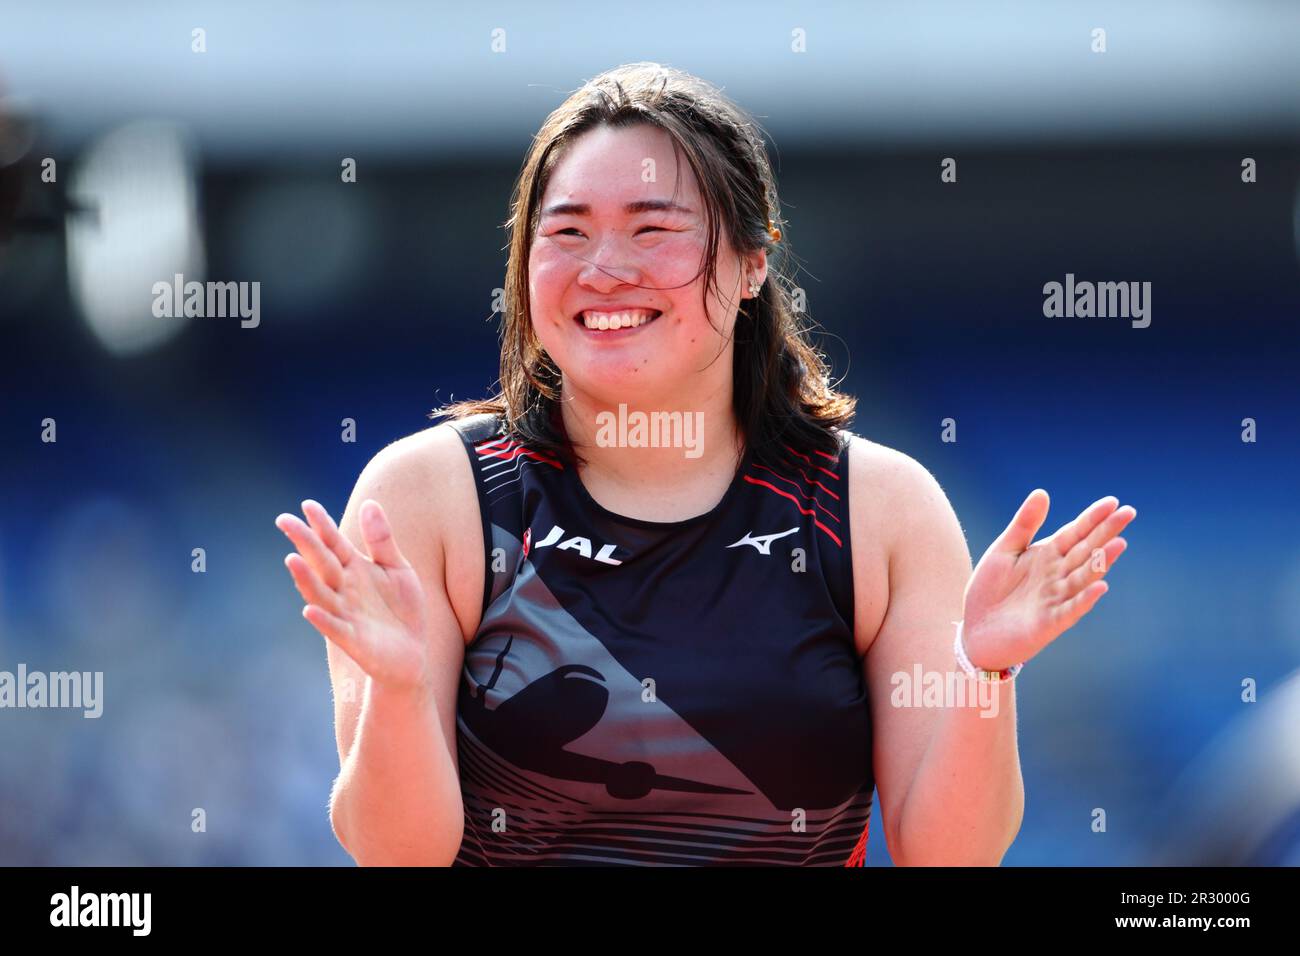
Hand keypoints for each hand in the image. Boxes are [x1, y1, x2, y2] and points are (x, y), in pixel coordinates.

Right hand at [276, 499, 432, 692]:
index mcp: (354, 569)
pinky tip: (309, 610)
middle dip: (304, 542)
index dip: (322, 524)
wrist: (412, 653)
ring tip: (291, 559)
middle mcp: (344, 589)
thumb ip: (382, 539)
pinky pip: (335, 629)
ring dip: (305, 579)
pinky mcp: (353, 640)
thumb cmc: (401, 609)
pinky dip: (322, 620)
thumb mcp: (397, 568)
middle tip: (284, 520)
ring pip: (321, 594)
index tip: (307, 504)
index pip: (334, 542)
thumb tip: (369, 503)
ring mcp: (346, 614)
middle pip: (321, 562)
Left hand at [960, 490, 1135, 670]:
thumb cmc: (990, 590)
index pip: (1075, 533)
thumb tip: (1043, 492)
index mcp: (1047, 555)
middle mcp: (1057, 575)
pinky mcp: (1049, 623)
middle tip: (1129, 512)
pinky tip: (1099, 586)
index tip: (1112, 502)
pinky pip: (1070, 610)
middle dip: (1106, 532)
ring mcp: (1055, 598)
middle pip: (1085, 550)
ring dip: (1101, 562)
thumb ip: (1024, 525)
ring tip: (1119, 543)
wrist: (974, 630)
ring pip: (1082, 577)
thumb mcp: (1004, 550)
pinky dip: (1084, 599)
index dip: (1092, 518)